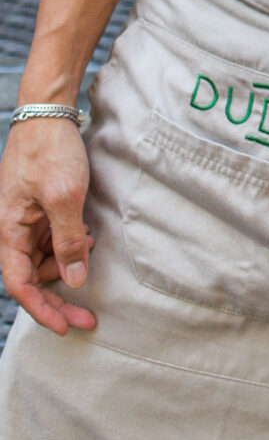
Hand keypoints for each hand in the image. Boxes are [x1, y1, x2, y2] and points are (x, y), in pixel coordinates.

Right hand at [0, 118, 95, 333]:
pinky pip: (50, 241)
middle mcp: (11, 230)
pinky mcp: (38, 210)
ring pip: (42, 261)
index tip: (65, 328)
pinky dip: (68, 245)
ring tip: (90, 245)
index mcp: (8, 231)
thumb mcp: (65, 197)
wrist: (48, 112)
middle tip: (89, 316)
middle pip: (32, 278)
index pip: (20, 285)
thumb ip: (68, 241)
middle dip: (59, 297)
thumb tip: (74, 281)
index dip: (42, 310)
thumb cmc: (51, 150)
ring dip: (65, 265)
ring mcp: (25, 220)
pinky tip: (86, 233)